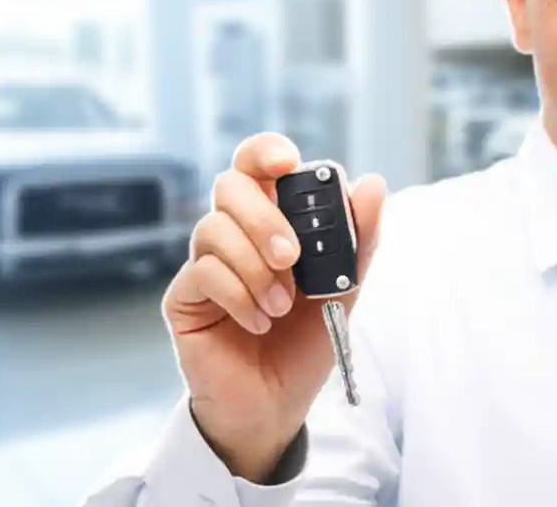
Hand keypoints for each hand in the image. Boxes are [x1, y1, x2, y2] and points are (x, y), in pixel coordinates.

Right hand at [162, 133, 386, 480]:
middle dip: (264, 217)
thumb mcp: (344, 289)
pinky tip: (259, 322)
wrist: (278, 404)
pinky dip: (239, 295)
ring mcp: (204, 263)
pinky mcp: (184, 297)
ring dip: (256, 268)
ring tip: (281, 306)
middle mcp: (234, 233)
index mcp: (271, 220)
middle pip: (230, 185)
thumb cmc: (305, 341)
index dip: (265, 152)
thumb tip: (373, 184)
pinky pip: (202, 272)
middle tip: (292, 256)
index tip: (288, 164)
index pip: (257, 165)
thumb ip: (358, 239)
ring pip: (213, 228)